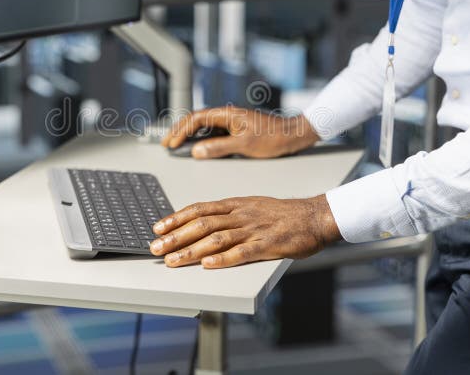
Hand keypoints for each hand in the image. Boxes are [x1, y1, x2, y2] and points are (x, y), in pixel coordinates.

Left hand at [149, 195, 339, 267]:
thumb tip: (201, 221)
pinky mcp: (267, 246)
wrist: (314, 216)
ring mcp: (253, 230)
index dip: (176, 218)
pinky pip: (242, 252)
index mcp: (235, 204)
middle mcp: (240, 215)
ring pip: (216, 239)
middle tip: (155, 247)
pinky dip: (223, 259)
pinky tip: (208, 265)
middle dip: (175, 237)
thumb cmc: (282, 214)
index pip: (199, 209)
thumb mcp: (251, 205)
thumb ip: (227, 214)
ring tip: (173, 261)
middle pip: (201, 224)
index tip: (157, 227)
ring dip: (191, 251)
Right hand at [161, 106, 319, 158]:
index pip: (196, 118)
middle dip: (179, 131)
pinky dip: (201, 139)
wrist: (294, 135)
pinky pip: (213, 132)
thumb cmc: (274, 137)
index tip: (171, 143)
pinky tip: (197, 147)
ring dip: (189, 135)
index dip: (181, 130)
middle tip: (166, 143)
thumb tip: (196, 151)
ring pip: (204, 126)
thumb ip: (218, 148)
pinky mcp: (236, 129)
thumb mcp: (244, 145)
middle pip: (196, 120)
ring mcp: (231, 122)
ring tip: (176, 146)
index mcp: (228, 114)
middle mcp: (228, 115)